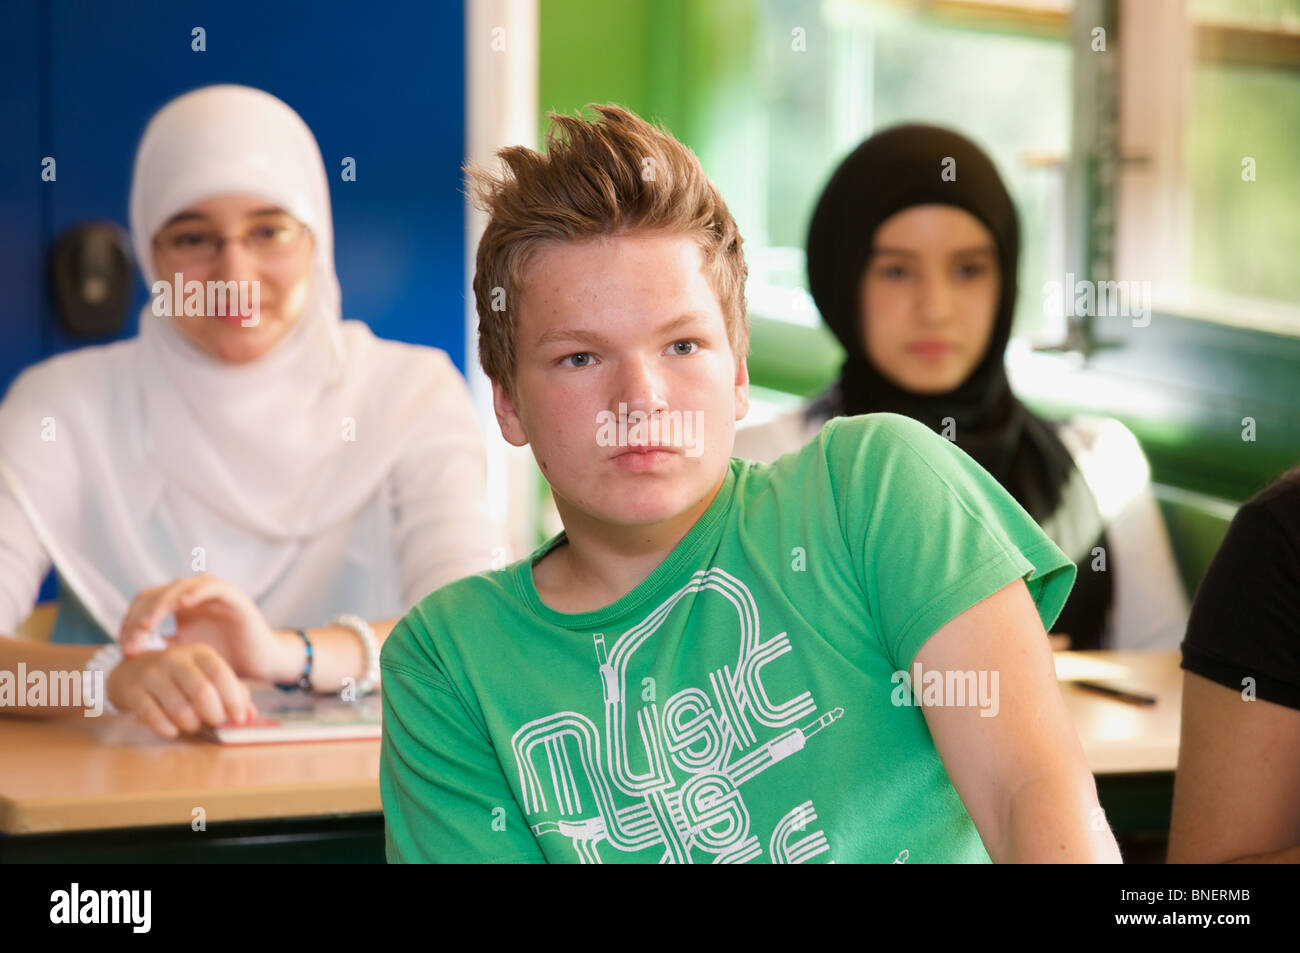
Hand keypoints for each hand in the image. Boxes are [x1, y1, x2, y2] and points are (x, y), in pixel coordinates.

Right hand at [106, 643, 257, 738]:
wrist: (131, 671)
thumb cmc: (179, 677)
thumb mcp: (206, 676)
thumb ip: (232, 693)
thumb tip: (252, 717)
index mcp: (199, 652)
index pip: (221, 674)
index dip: (234, 700)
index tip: (239, 719)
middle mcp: (175, 658)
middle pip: (202, 692)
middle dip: (214, 715)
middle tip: (216, 723)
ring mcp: (152, 674)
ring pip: (179, 708)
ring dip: (191, 724)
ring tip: (193, 725)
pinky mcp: (133, 691)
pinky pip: (153, 716)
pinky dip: (168, 729)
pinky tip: (173, 730)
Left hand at [118, 574, 297, 681]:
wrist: (262, 665)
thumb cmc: (226, 661)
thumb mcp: (187, 656)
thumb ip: (164, 649)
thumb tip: (129, 656)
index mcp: (180, 608)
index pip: (146, 605)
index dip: (130, 623)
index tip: (123, 648)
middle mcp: (194, 596)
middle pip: (156, 594)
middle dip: (139, 616)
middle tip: (130, 640)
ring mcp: (213, 594)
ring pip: (178, 588)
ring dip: (159, 604)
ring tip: (146, 625)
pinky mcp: (232, 596)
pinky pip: (210, 587)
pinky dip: (195, 591)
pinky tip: (182, 603)